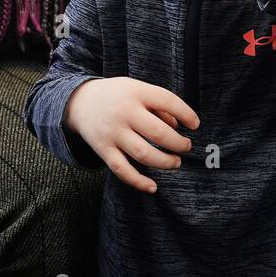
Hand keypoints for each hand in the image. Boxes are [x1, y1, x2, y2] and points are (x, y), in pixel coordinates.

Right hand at [64, 76, 199, 193]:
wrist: (80, 102)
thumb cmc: (118, 96)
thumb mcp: (137, 89)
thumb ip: (159, 105)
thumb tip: (177, 127)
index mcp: (135, 92)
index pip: (167, 100)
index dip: (186, 114)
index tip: (195, 125)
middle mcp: (123, 112)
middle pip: (158, 133)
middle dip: (178, 144)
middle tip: (186, 147)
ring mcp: (112, 132)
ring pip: (143, 154)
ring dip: (165, 162)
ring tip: (176, 162)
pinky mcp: (103, 149)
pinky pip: (122, 170)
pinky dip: (138, 182)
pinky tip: (153, 187)